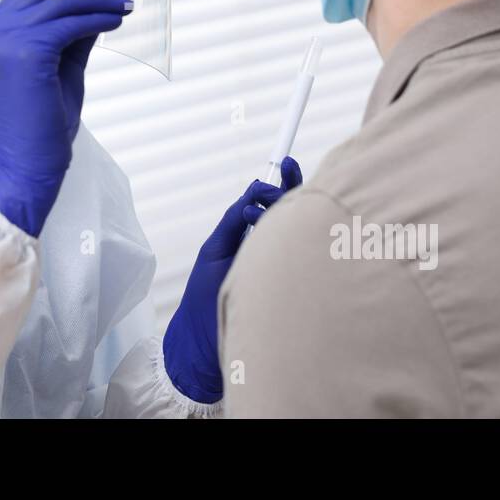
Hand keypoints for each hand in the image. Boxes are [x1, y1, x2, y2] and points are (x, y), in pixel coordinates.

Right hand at [0, 0, 131, 236]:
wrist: (27, 163)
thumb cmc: (42, 121)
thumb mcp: (60, 65)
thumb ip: (73, 32)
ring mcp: (3, 39)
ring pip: (60, 2)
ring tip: (125, 4)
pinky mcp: (26, 51)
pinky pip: (71, 23)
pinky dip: (98, 17)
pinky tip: (116, 21)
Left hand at [162, 155, 303, 402]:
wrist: (200, 337)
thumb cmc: (204, 294)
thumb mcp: (216, 247)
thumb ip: (233, 218)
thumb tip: (256, 189)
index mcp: (258, 239)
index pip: (280, 206)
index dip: (287, 183)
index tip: (286, 162)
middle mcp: (275, 251)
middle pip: (295, 212)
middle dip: (289, 190)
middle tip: (279, 179)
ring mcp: (284, 266)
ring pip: (298, 228)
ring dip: (279, 210)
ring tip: (251, 215)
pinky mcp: (289, 283)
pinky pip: (299, 253)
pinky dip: (279, 232)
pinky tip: (256, 226)